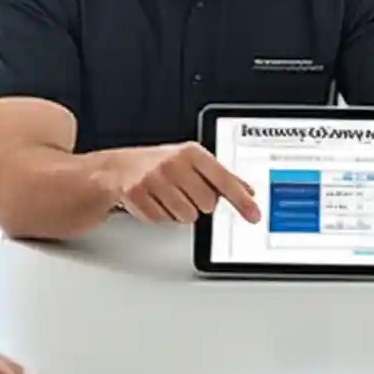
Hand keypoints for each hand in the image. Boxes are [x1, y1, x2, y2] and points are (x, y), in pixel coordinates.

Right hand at [112, 142, 261, 224]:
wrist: (119, 168)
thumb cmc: (161, 165)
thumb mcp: (193, 163)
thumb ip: (222, 177)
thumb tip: (248, 191)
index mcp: (192, 153)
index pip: (224, 180)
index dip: (241, 200)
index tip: (254, 215)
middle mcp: (173, 163)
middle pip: (207, 204)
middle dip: (200, 204)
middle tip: (187, 193)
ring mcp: (154, 179)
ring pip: (186, 216)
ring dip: (181, 212)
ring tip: (170, 197)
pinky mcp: (138, 195)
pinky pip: (164, 220)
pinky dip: (162, 215)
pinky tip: (155, 200)